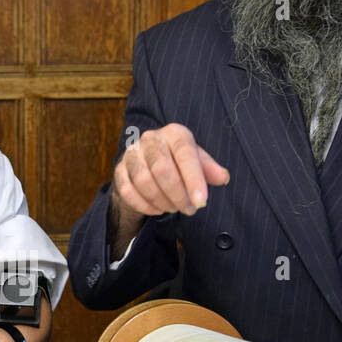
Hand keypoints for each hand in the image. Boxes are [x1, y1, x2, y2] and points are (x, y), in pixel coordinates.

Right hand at [112, 123, 229, 220]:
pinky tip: (157, 209)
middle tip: (188, 209)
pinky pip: (128, 192)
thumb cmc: (178, 161)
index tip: (201, 202)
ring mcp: (132, 154)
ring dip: (161, 201)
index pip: (185, 154)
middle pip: (162, 169)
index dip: (194, 180)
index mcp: (174, 133)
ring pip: (143, 182)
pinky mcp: (119, 170)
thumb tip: (223, 178)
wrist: (148, 163)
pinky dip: (145, 205)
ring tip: (173, 208)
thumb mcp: (198, 161)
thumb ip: (210, 169)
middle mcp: (150, 139)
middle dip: (177, 194)